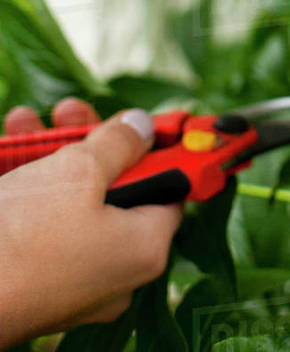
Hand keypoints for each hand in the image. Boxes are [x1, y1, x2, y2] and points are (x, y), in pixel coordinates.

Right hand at [0, 101, 180, 347]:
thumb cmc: (29, 236)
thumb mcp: (81, 171)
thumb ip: (119, 143)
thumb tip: (143, 126)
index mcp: (144, 248)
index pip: (170, 189)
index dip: (159, 148)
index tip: (146, 120)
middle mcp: (115, 270)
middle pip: (117, 188)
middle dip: (91, 142)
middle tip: (70, 113)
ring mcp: (75, 279)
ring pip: (74, 202)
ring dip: (53, 155)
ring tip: (31, 121)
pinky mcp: (37, 281)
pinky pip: (45, 225)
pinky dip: (32, 186)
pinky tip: (14, 146)